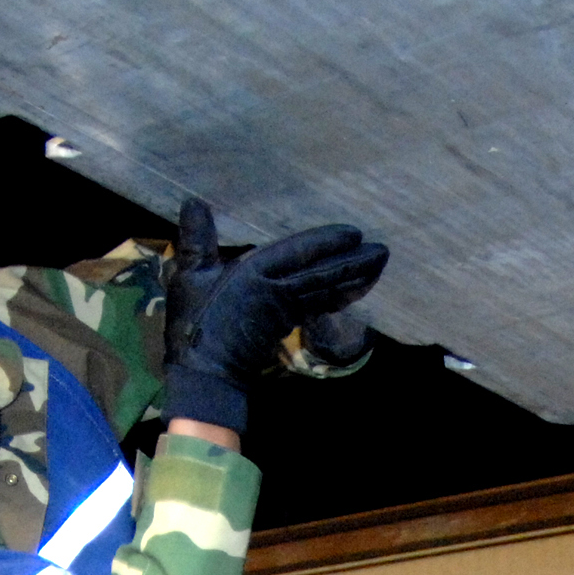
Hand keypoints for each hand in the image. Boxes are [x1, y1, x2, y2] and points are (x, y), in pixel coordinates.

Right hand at [163, 197, 387, 434]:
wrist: (204, 373)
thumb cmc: (194, 323)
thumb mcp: (190, 277)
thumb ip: (197, 240)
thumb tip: (194, 201)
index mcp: (256, 275)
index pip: (299, 254)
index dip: (327, 244)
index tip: (354, 234)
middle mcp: (278, 292)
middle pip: (323, 275)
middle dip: (354, 263)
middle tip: (383, 251)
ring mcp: (285, 312)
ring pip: (326, 292)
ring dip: (354, 280)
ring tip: (378, 267)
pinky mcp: (287, 326)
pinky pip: (319, 307)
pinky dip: (339, 297)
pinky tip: (356, 289)